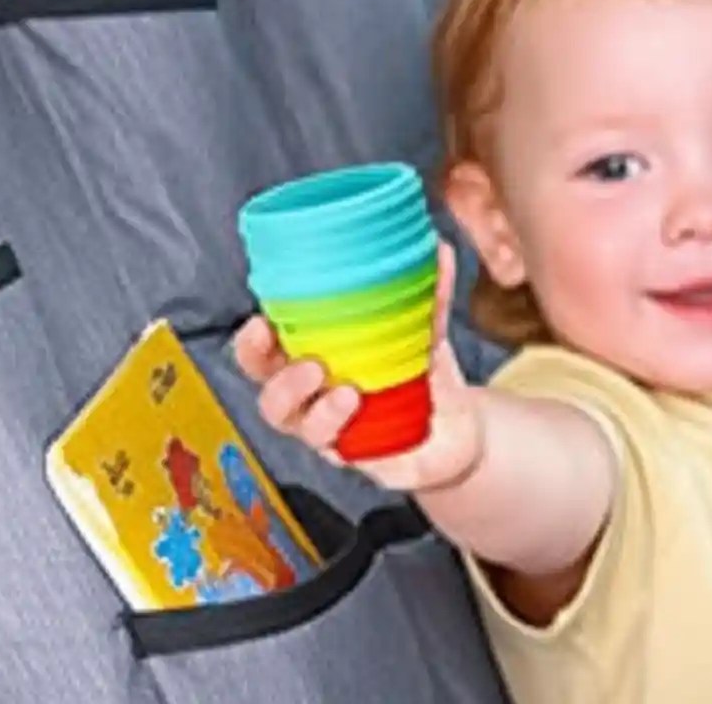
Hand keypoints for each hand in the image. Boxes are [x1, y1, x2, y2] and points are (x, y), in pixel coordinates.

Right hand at [233, 241, 484, 490]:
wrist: (460, 430)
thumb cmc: (422, 374)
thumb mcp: (426, 333)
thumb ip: (430, 297)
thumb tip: (439, 247)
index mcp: (312, 363)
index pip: (264, 356)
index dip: (251, 344)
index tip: (261, 322)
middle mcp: (314, 403)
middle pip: (269, 397)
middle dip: (275, 382)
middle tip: (309, 364)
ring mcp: (335, 437)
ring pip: (300, 429)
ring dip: (316, 411)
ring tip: (346, 392)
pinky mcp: (362, 463)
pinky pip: (346, 454)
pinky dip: (351, 430)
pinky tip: (367, 410)